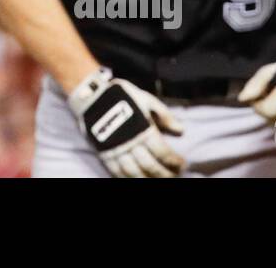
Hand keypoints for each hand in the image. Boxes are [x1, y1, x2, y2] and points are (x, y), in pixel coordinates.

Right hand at [68, 67, 185, 177]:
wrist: (92, 95)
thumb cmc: (123, 96)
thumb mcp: (147, 100)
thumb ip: (165, 116)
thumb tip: (181, 131)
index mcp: (143, 130)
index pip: (163, 153)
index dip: (174, 162)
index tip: (182, 164)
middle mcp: (130, 144)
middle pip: (151, 166)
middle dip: (164, 174)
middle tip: (173, 176)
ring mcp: (116, 151)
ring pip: (135, 173)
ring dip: (148, 179)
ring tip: (156, 180)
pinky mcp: (104, 154)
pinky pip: (117, 172)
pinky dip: (128, 178)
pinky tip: (137, 178)